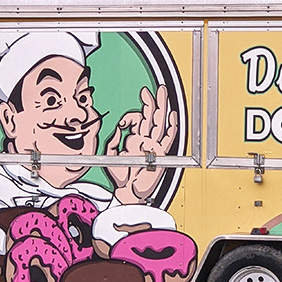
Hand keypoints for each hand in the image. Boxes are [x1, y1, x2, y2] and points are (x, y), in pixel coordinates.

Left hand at [105, 85, 177, 203]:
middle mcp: (146, 141)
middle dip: (151, 101)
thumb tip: (117, 130)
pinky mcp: (161, 154)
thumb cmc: (120, 178)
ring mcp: (154, 146)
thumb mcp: (110, 156)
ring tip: (163, 93)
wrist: (129, 192)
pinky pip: (168, 138)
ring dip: (161, 107)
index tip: (122, 123)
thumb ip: (113, 142)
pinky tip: (171, 115)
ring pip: (159, 122)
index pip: (137, 121)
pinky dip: (171, 126)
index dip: (131, 116)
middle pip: (151, 116)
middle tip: (152, 89)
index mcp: (135, 140)